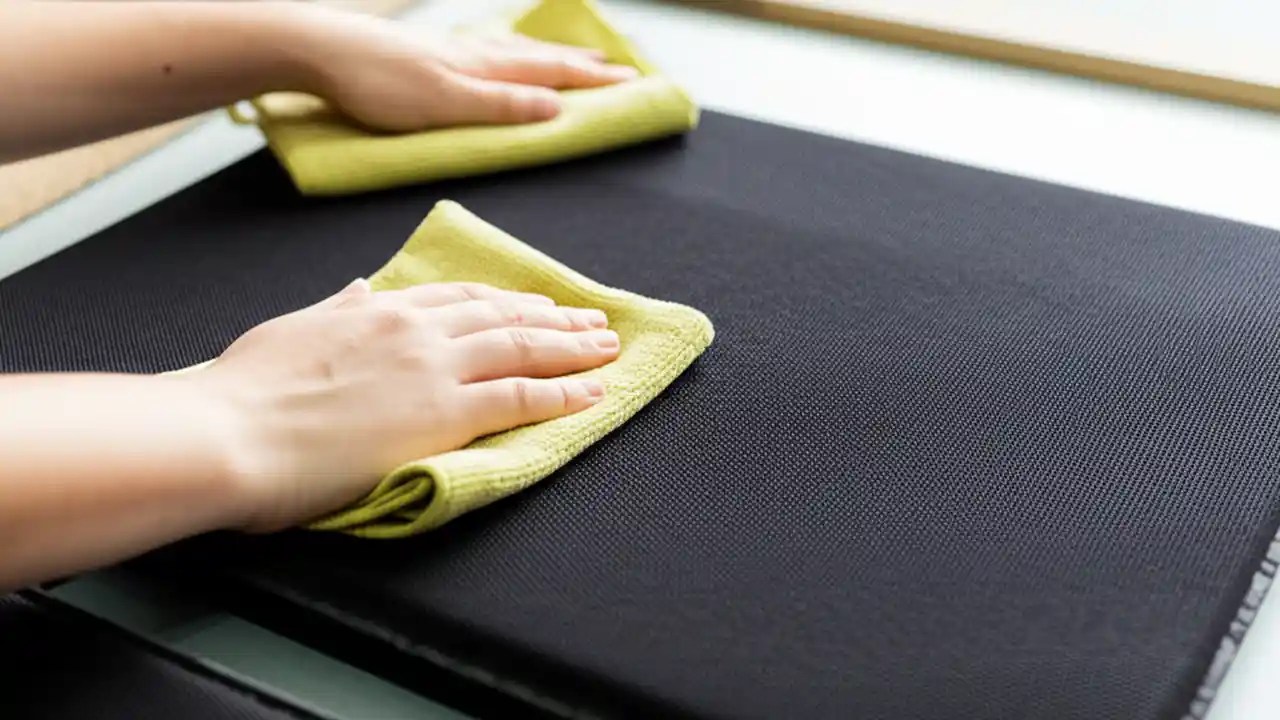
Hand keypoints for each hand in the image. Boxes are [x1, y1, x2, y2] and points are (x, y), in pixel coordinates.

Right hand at [187, 279, 619, 532]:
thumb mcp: (293, 331)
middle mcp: (415, 330)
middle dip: (555, 318)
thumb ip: (338, 310)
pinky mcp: (443, 415)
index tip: (537, 305)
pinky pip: (520, 397)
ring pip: (523, 348)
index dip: (506, 301)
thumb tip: (363, 287)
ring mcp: (433, 369)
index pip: (461, 299)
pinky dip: (564, 392)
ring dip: (573, 348)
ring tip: (609, 349)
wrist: (229, 432)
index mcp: (378, 310)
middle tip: (594, 321)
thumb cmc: (245, 391)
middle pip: (503, 316)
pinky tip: (594, 391)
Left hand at [298, 6, 639, 129]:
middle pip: (540, 57)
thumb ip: (502, 105)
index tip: (631, 83)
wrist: (320, 49)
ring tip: (571, 58)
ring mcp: (452, 49)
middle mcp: (475, 53)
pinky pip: (488, 51)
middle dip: (581, 66)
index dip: (592, 80)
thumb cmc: (379, 84)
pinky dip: (511, 53)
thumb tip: (557, 106)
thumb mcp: (446, 103)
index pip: (552, 73)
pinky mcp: (428, 52)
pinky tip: (500, 54)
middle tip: (618, 69)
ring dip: (549, 56)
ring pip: (515, 51)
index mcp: (486, 67)